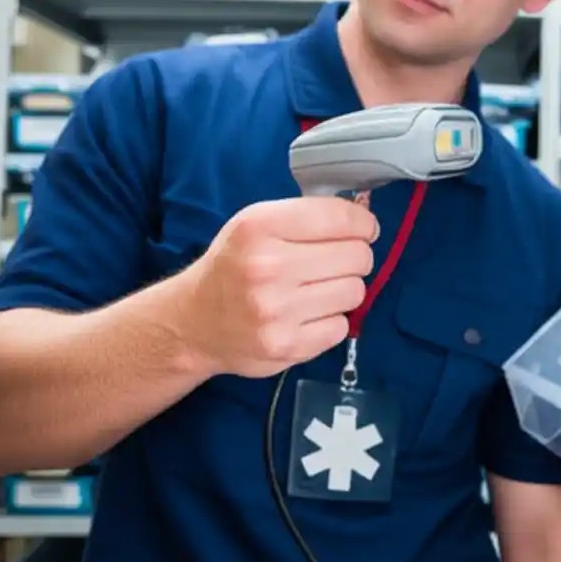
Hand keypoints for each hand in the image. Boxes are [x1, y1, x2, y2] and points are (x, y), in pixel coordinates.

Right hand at [171, 197, 378, 378]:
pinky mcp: (287, 347)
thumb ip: (310, 216)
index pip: (340, 219)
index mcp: (259, 227)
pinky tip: (308, 314)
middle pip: (356, 256)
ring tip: (318, 289)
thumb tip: (366, 214)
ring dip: (345, 289)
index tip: (363, 230)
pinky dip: (332, 320)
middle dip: (355, 256)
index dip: (363, 223)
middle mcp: (267, 268)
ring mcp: (277, 312)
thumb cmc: (235, 265)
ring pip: (355, 292)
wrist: (194, 322)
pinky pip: (341, 326)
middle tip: (336, 262)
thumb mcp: (258, 224)